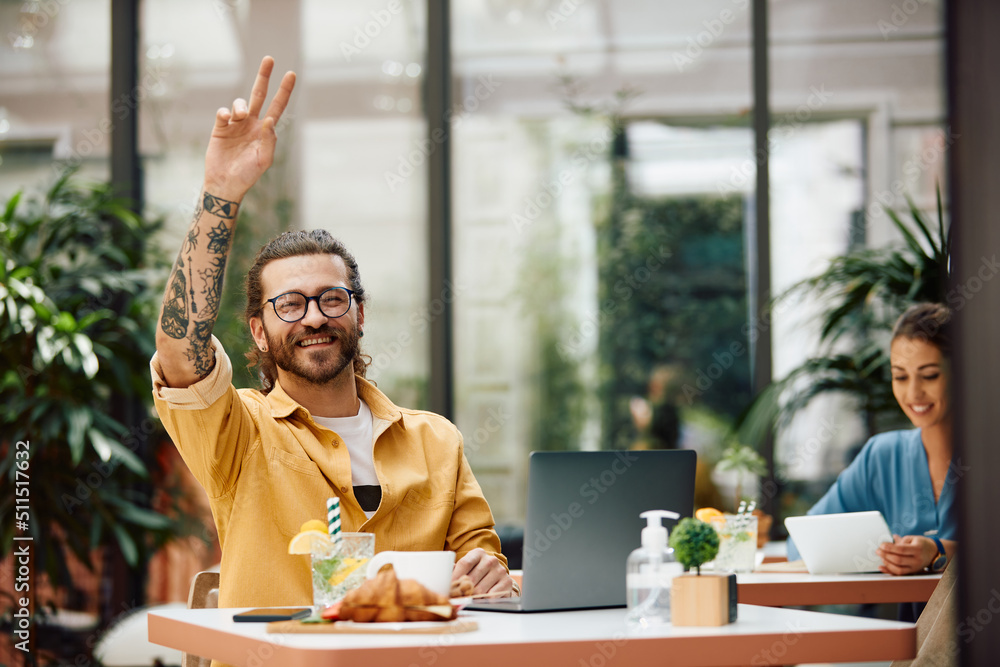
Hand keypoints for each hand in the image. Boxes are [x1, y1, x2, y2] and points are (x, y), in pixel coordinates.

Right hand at [204, 56, 295, 200]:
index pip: (277, 106)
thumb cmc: (248, 175)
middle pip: (259, 94)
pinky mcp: (220, 128)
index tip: (291, 74)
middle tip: (269, 59)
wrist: (225, 183)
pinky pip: (223, 112)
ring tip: (240, 116)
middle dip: (264, 77)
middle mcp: (252, 124)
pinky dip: (225, 112)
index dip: (284, 91)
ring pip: (240, 103)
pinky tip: (227, 119)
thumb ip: (269, 140)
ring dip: (241, 105)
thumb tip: (271, 120)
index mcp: (265, 131)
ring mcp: (236, 124)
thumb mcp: (264, 160)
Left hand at [452, 548, 514, 596]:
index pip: (464, 563)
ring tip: (467, 600)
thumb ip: (454, 571)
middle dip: (462, 590)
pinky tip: (481, 600)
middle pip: (471, 579)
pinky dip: (484, 600)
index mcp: (478, 553)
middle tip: (455, 598)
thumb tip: (442, 578)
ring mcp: (500, 571)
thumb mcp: (466, 569)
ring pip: (480, 590)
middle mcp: (490, 560)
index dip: (455, 576)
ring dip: (472, 597)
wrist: (496, 580)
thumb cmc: (477, 575)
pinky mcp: (507, 582)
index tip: (448, 587)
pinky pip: (491, 596)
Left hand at [876, 534, 935, 575]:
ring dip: (886, 563)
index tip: (881, 545)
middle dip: (885, 555)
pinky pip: (899, 574)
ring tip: (881, 556)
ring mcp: (915, 568)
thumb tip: (886, 543)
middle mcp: (917, 560)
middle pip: (899, 560)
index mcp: (917, 549)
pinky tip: (881, 567)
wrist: (933, 552)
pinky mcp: (912, 572)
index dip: (889, 548)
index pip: (901, 550)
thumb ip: (900, 541)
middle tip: (878, 550)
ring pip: (899, 569)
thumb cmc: (921, 544)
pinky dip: (889, 571)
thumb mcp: (912, 538)